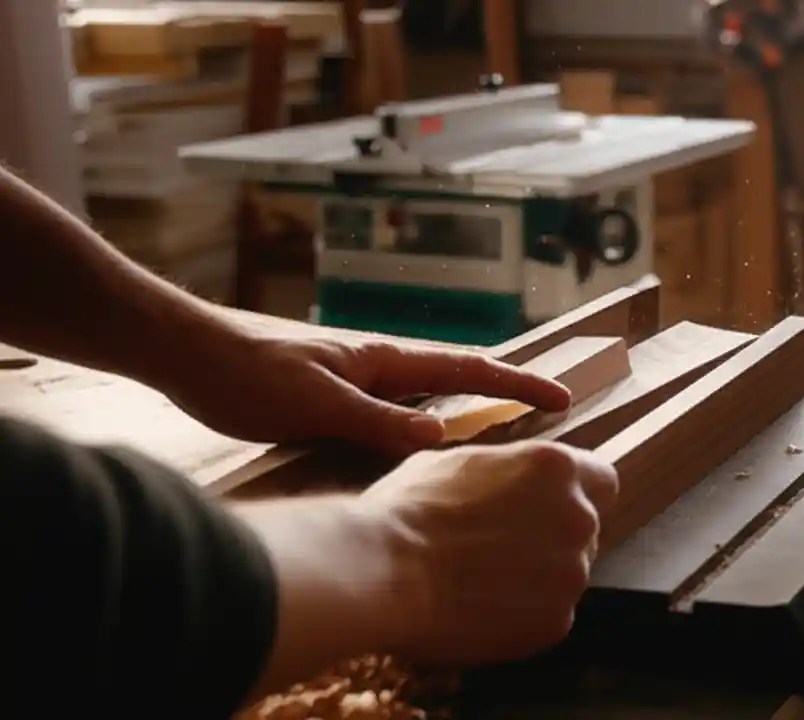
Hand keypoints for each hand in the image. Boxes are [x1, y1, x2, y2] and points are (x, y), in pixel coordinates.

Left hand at [163, 334, 571, 455]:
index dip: (517, 385)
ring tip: (500, 442)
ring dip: (467, 414)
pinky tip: (421, 452)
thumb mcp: (315, 403)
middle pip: (458, 380)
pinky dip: (424, 430)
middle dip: (505, 397)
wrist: (187, 353)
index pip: (468, 369)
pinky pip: (396, 416)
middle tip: (547, 419)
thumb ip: (377, 421)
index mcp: (385, 361)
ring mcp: (358, 381)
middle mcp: (380, 367)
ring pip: (428, 400)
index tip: (563, 397)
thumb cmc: (247, 372)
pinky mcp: (334, 398)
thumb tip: (442, 434)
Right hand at [359, 440, 618, 667]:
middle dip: (553, 537)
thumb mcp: (457, 462)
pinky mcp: (555, 622)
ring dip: (538, 577)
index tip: (552, 505)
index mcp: (557, 469)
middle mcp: (577, 518)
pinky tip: (481, 607)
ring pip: (567, 574)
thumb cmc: (408, 510)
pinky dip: (524, 615)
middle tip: (503, 547)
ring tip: (482, 580)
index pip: (602, 481)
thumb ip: (503, 470)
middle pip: (585, 529)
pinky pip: (550, 615)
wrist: (383, 572)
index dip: (577, 494)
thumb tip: (508, 477)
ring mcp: (571, 574)